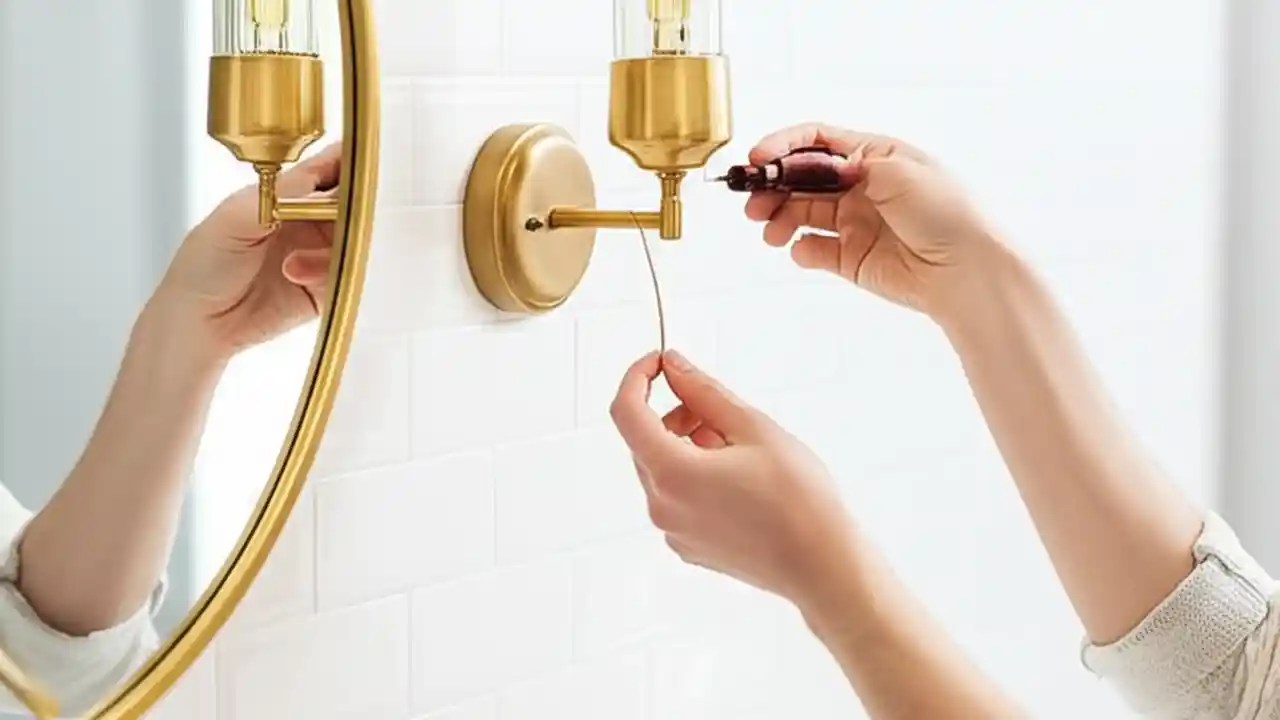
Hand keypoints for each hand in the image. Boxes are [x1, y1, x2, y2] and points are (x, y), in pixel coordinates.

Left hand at [150, 143, 341, 361]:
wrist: (199, 323)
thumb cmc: (203, 265)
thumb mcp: (236, 215)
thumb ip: (283, 194)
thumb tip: (327, 178)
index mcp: (289, 195)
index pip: (333, 168)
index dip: (355, 162)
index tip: (371, 164)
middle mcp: (310, 222)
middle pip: (356, 205)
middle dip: (360, 208)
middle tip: (354, 214)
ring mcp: (320, 256)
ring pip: (359, 242)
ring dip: (337, 247)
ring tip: (295, 264)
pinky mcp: (327, 290)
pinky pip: (352, 277)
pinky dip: (333, 275)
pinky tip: (298, 278)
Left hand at [610, 350, 862, 616]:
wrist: (824, 565)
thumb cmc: (798, 497)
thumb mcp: (752, 428)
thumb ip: (703, 392)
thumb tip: (673, 364)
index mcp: (672, 473)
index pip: (626, 412)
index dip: (637, 377)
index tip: (660, 362)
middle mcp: (661, 506)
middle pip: (644, 441)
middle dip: (675, 415)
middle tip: (719, 413)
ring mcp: (673, 532)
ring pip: (661, 470)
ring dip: (687, 447)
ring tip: (738, 451)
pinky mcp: (688, 547)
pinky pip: (676, 499)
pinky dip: (695, 478)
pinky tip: (738, 482)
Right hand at [745, 123, 1010, 317]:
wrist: (967, 270)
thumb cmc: (947, 213)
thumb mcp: (897, 169)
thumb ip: (848, 163)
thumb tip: (813, 166)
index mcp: (875, 156)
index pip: (818, 141)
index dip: (784, 146)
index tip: (758, 160)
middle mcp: (862, 187)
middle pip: (801, 178)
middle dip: (772, 186)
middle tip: (752, 200)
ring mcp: (855, 223)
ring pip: (801, 213)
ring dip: (778, 217)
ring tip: (768, 230)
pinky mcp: (852, 258)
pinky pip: (814, 250)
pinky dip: (800, 249)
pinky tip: (801, 249)